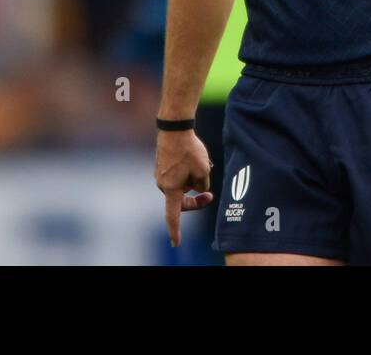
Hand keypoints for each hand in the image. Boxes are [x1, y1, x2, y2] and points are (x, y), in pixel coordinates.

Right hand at [154, 128, 213, 247]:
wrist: (174, 128)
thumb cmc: (188, 149)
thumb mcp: (203, 170)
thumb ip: (202, 185)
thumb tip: (198, 189)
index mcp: (171, 189)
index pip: (173, 215)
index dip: (175, 230)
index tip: (176, 243)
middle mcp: (162, 184)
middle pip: (181, 200)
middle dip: (196, 198)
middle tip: (210, 195)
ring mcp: (160, 175)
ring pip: (181, 185)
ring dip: (192, 180)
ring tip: (201, 164)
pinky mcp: (162, 166)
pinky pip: (177, 175)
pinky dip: (186, 172)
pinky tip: (193, 157)